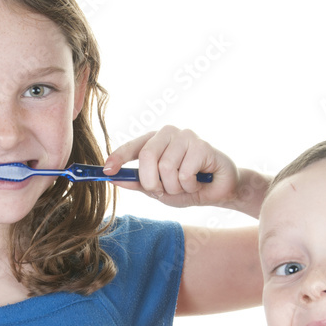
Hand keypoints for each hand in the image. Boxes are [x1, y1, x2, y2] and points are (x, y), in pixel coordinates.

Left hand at [103, 126, 241, 208]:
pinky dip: (189, 186)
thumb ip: (137, 182)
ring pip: (167, 168)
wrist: (218, 191)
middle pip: (147, 156)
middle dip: (153, 182)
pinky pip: (185, 172)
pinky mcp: (202, 145)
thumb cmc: (188, 187)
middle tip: (165, 190)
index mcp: (154, 142)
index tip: (107, 171)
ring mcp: (186, 136)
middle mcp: (168, 134)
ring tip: (186, 185)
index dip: (118, 158)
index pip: (132, 147)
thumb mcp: (158, 189)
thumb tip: (112, 177)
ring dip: (175, 187)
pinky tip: (199, 181)